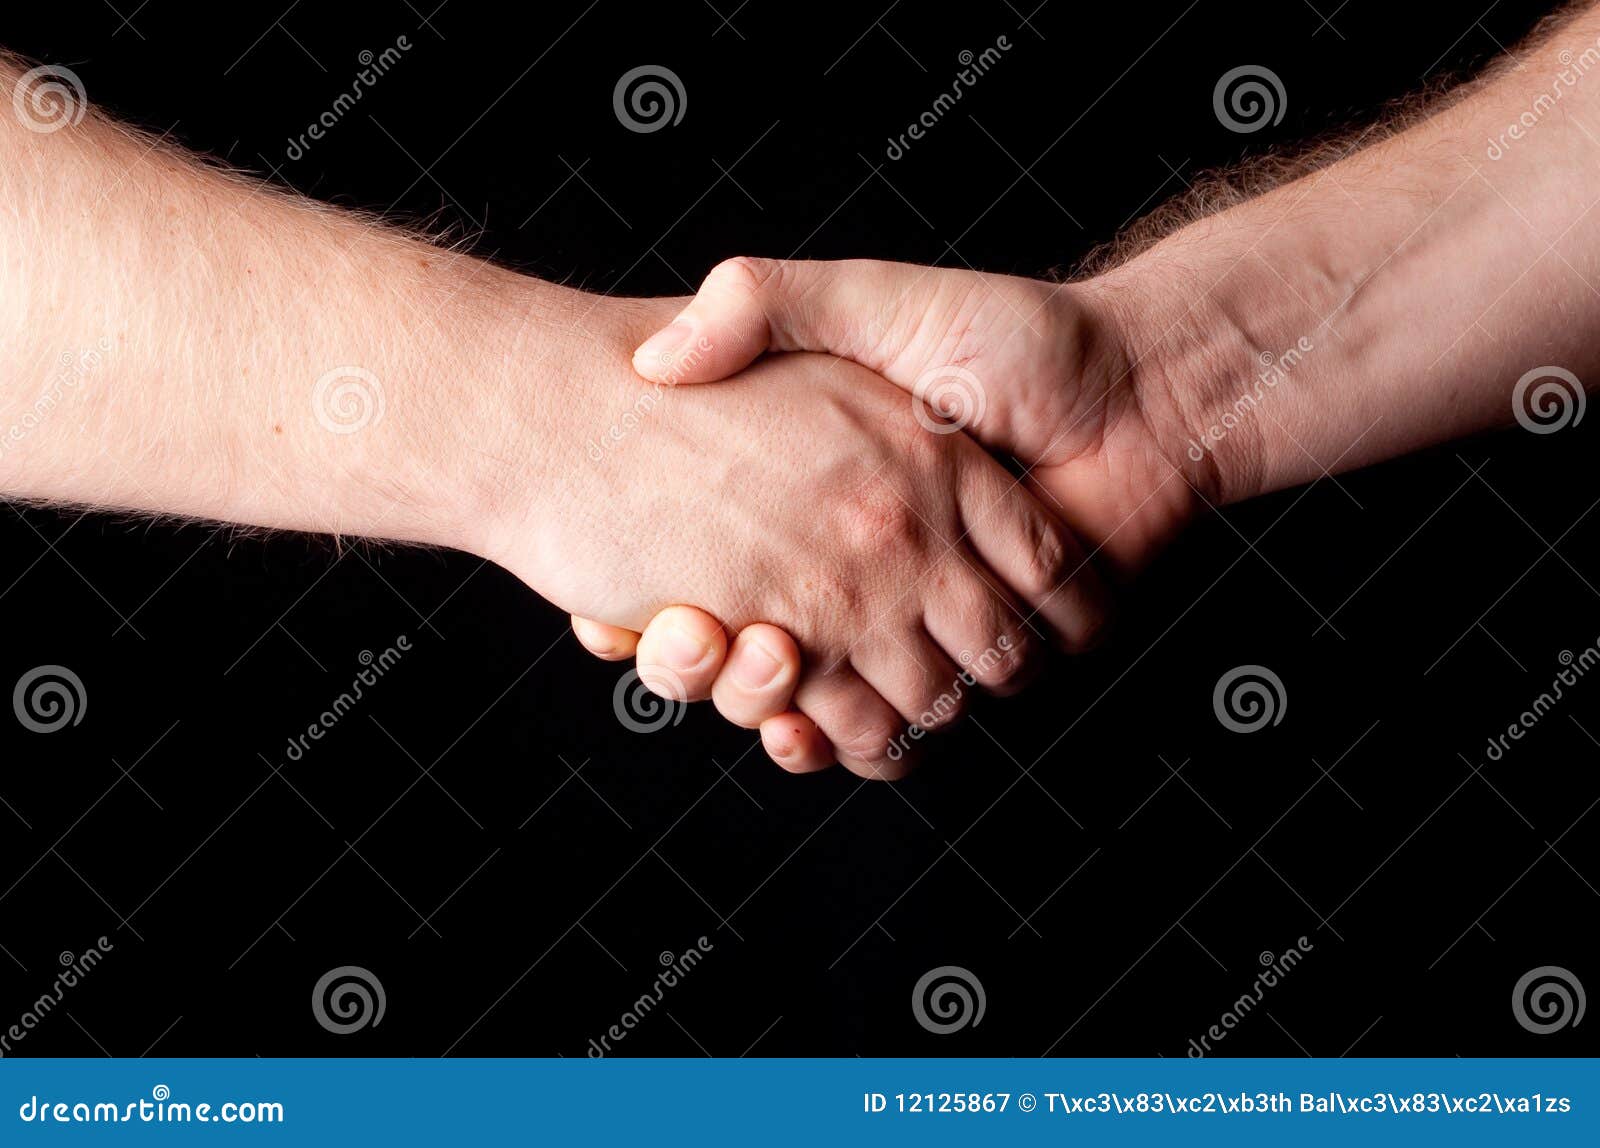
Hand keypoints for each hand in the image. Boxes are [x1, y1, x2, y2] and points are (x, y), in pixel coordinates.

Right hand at [593, 257, 1206, 769]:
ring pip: (821, 698)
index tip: (625, 608)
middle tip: (678, 640)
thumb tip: (655, 355)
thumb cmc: (1011, 335)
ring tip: (744, 680)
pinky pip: (903, 727)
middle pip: (755, 647)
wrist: (1146, 389)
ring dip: (769, 706)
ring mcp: (925, 613)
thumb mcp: (864, 299)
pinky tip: (803, 722)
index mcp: (838, 492)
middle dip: (708, 666)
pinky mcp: (982, 658)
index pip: (717, 562)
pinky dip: (855, 743)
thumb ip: (763, 304)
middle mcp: (873, 560)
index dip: (666, 599)